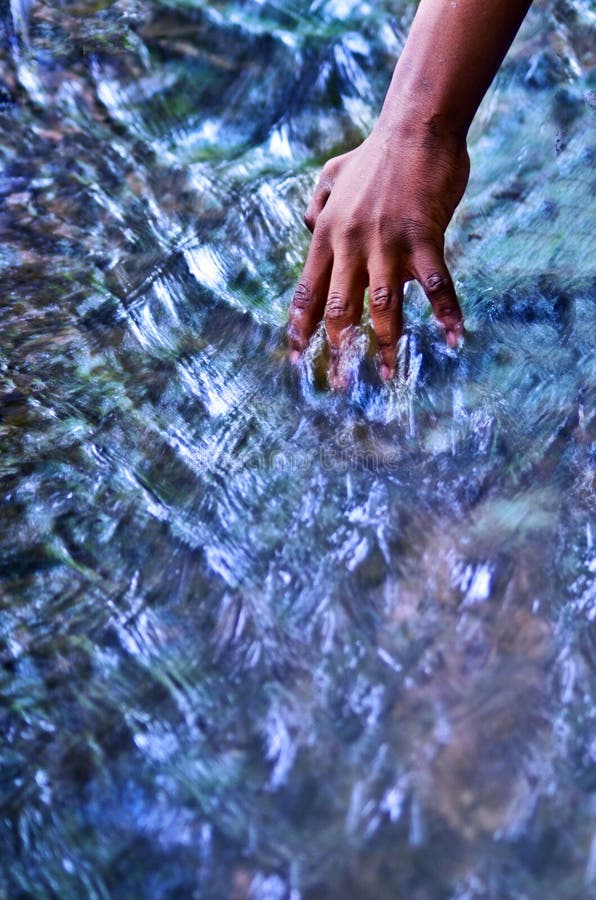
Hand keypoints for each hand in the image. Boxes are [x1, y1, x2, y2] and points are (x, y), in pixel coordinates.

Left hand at [288, 122, 469, 385]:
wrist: (415, 127)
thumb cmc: (376, 153)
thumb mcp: (331, 175)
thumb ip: (316, 204)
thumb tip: (307, 226)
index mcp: (327, 235)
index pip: (307, 292)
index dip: (301, 328)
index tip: (297, 359)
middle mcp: (351, 244)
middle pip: (340, 309)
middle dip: (339, 350)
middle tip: (341, 382)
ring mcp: (387, 242)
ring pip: (383, 306)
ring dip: (386, 344)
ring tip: (387, 374)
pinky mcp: (423, 238)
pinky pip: (435, 285)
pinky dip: (446, 313)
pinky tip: (454, 338)